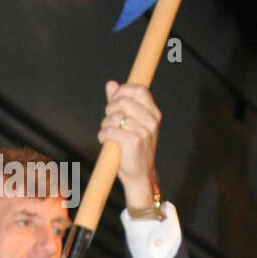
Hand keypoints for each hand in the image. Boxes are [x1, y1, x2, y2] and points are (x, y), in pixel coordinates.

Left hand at [98, 81, 161, 208]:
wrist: (139, 174)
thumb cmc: (134, 147)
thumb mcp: (130, 122)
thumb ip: (120, 101)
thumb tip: (111, 83)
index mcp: (153, 113)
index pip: (139, 90)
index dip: (122, 91)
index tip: (113, 100)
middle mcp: (152, 121)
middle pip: (123, 101)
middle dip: (110, 109)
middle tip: (108, 119)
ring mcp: (144, 131)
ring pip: (114, 117)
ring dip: (105, 125)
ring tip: (107, 133)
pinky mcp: (133, 142)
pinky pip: (110, 130)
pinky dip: (103, 135)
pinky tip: (105, 140)